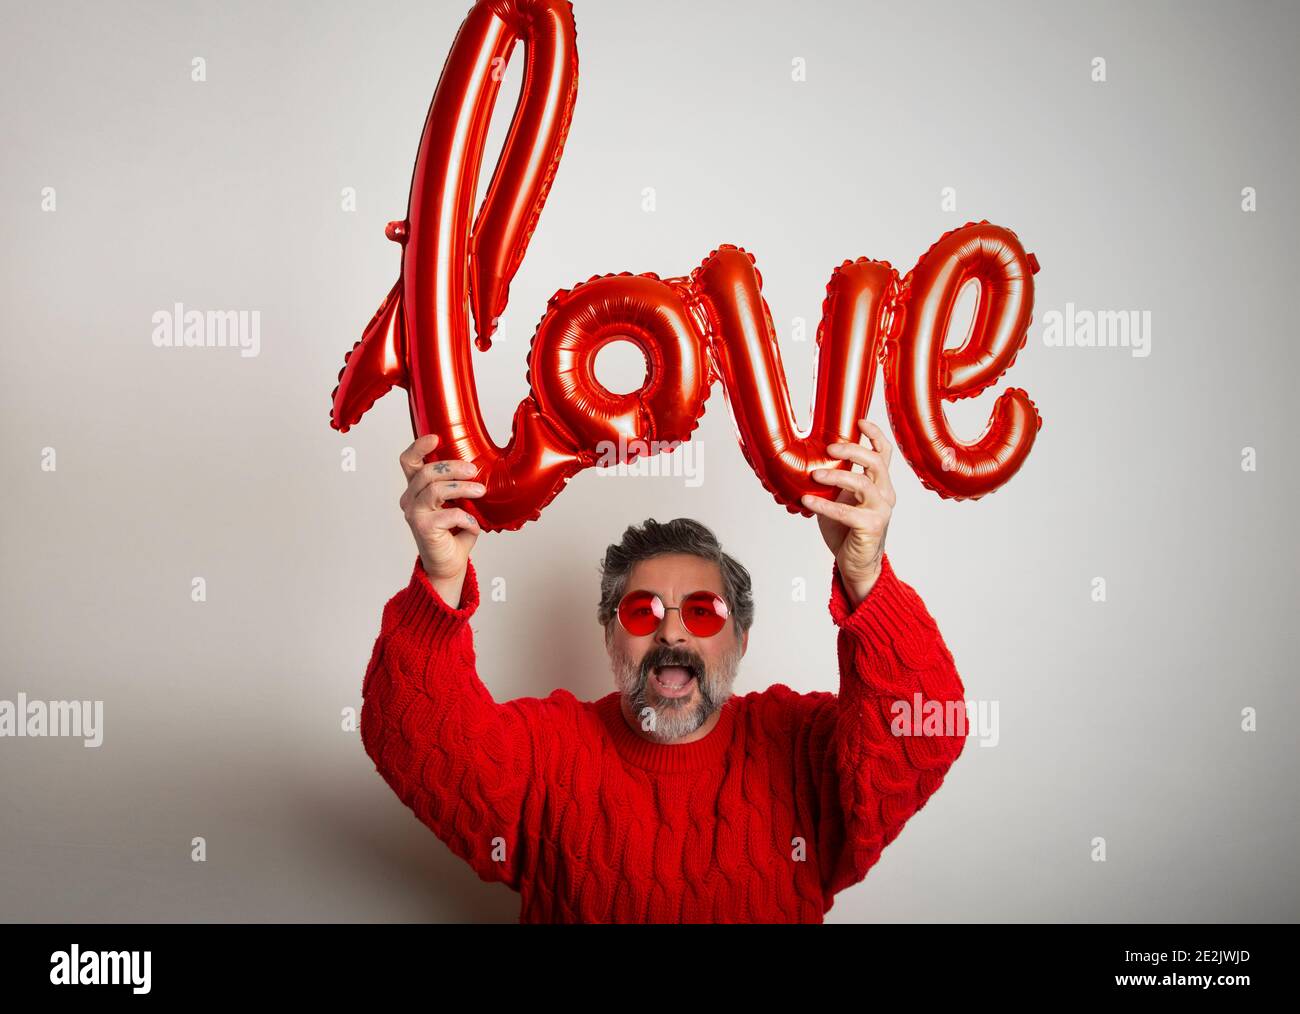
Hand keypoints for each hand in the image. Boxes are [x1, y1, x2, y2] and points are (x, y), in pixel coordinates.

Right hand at [398, 434, 484, 592]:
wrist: (448, 565)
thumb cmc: (453, 533)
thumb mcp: (458, 503)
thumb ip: (460, 486)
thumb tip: (480, 468)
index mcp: (416, 489)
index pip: (409, 462)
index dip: (419, 446)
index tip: (436, 438)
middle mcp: (410, 499)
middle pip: (427, 472)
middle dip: (453, 467)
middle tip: (474, 471)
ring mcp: (414, 514)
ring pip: (436, 489)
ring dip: (462, 488)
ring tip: (480, 492)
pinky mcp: (423, 528)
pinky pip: (449, 514)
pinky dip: (467, 518)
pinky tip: (474, 525)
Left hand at [801, 419, 895, 606]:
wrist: (857, 564)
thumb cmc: (847, 530)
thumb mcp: (840, 499)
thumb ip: (834, 481)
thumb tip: (807, 461)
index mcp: (880, 484)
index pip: (884, 453)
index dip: (874, 434)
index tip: (859, 421)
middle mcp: (884, 494)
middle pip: (876, 462)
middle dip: (853, 450)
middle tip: (830, 447)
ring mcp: (880, 510)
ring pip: (863, 483)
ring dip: (836, 475)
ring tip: (815, 474)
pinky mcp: (871, 527)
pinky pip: (847, 512)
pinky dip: (825, 505)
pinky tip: (808, 501)